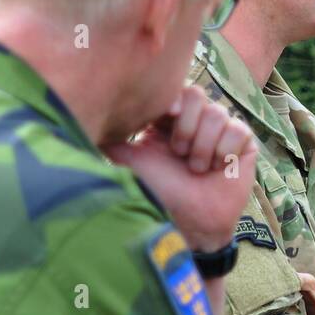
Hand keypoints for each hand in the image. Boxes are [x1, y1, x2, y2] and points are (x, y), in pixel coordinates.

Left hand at [104, 86, 257, 251]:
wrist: (190, 223)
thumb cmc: (158, 193)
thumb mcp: (129, 161)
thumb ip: (108, 139)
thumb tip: (71, 119)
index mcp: (169, 120)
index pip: (176, 91)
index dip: (174, 101)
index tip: (166, 117)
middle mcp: (195, 121)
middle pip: (198, 96)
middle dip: (187, 128)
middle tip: (180, 155)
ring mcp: (221, 131)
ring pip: (217, 114)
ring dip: (204, 146)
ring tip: (197, 169)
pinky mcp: (243, 144)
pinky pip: (238, 129)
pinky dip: (225, 150)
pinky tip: (218, 167)